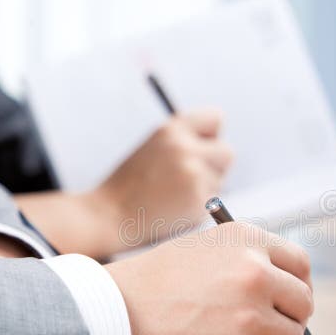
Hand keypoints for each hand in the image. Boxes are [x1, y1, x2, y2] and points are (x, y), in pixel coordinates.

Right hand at [15, 109, 232, 258]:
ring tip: (173, 196)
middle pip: (226, 152)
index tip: (202, 149)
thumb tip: (219, 147)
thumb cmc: (131, 185)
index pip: (215, 118)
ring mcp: (193, 174)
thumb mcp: (154, 149)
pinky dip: (198, 208)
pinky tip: (173, 210)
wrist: (109, 216)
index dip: (211, 136)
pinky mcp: (198, 201)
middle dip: (215, 166)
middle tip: (191, 179)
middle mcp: (184, 148)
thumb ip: (184, 142)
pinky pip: (212, 203)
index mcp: (171, 129)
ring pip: (219, 181)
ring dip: (205, 189)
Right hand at [106, 222, 313, 334]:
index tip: (286, 303)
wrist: (109, 317)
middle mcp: (255, 270)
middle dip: (285, 321)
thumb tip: (281, 289)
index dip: (296, 287)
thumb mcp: (202, 249)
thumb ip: (245, 261)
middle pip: (302, 303)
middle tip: (260, 332)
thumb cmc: (149, 286)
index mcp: (246, 239)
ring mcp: (249, 312)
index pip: (300, 264)